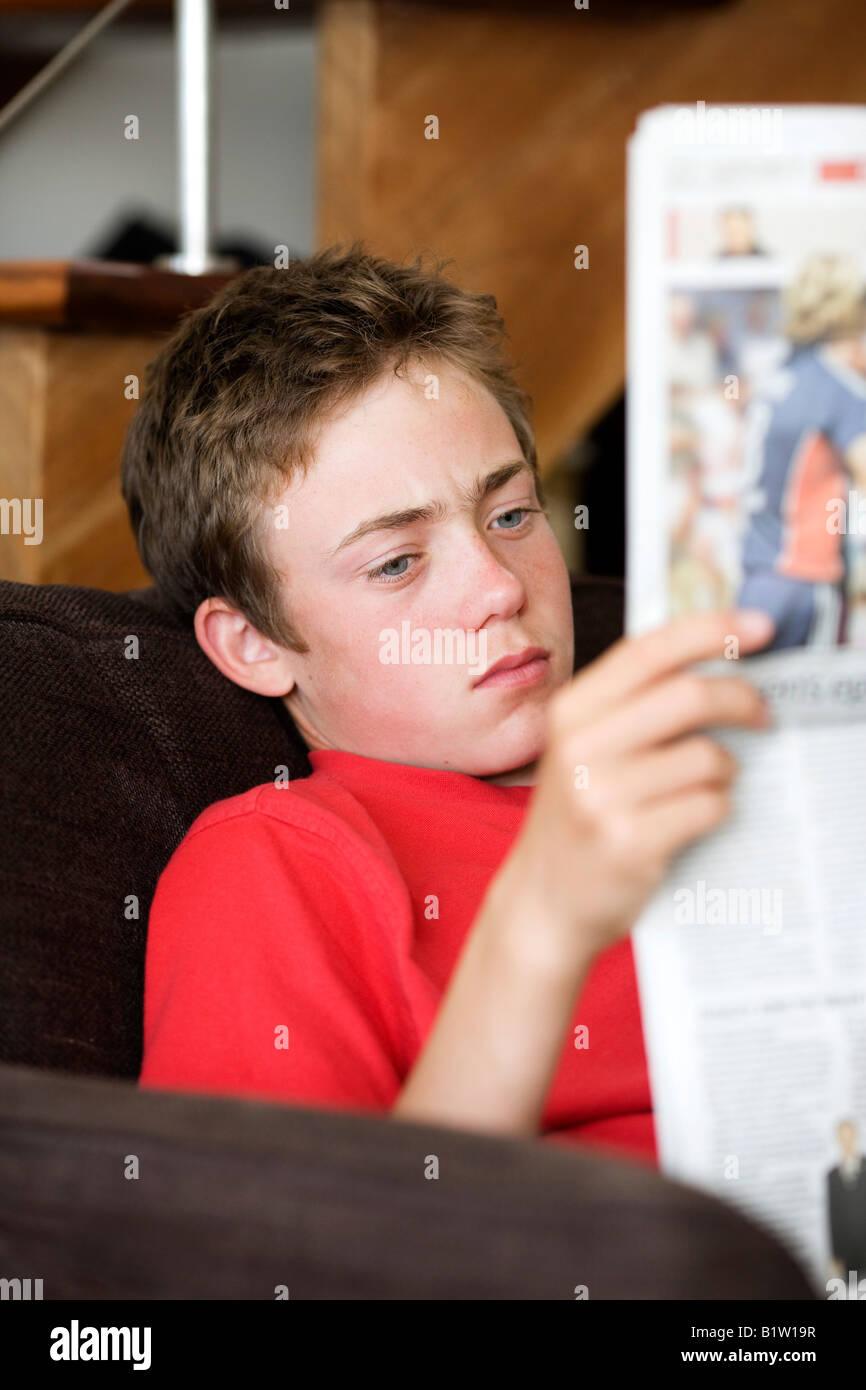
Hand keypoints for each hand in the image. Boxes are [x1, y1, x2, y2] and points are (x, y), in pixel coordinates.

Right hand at [494, 608, 773, 966]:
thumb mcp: (583, 749)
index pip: (649, 649)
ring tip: (711, 783)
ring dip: (726, 769)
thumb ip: (630, 705)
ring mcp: (602, 797)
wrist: (543, 902)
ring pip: (706, 757)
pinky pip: (708, 806)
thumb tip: (714, 665)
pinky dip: (717, 808)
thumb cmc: (577, 819)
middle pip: (688, 696)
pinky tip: (695, 817)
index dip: (710, 630)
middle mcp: (580, 747)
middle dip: (742, 701)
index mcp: (571, 711)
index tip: (759, 627)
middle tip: (762, 715)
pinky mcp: (628, 842)